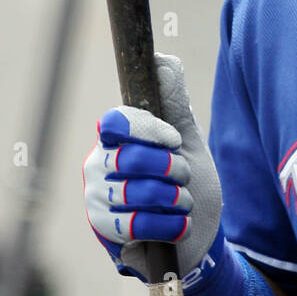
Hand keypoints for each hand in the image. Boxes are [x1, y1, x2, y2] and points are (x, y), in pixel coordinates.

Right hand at [82, 54, 222, 284]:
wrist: (199, 236)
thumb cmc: (187, 184)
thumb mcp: (188, 140)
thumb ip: (174, 102)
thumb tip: (163, 59)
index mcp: (115, 138)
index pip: (117, 121)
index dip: (150, 130)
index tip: (175, 141)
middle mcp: (98, 165)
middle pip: (133, 158)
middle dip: (174, 170)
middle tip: (183, 177)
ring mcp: (97, 198)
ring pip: (139, 193)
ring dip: (176, 199)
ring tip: (182, 202)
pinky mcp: (105, 232)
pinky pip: (139, 224)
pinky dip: (172, 225)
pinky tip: (179, 225)